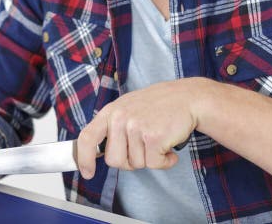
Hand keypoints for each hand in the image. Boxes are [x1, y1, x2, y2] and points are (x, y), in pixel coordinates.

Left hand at [75, 78, 204, 179]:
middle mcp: (120, 118)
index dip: (84, 158)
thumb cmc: (159, 105)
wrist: (188, 98)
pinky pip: (154, 165)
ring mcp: (136, 127)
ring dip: (150, 158)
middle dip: (130, 161)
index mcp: (111, 111)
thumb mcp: (129, 108)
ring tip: (158, 139)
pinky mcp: (153, 137)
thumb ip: (113, 126)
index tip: (87, 172)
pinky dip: (165, 161)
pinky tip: (169, 147)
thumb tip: (98, 152)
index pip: (87, 137)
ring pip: (135, 164)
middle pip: (114, 160)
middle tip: (144, 146)